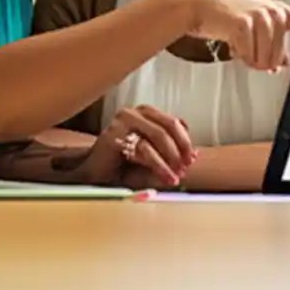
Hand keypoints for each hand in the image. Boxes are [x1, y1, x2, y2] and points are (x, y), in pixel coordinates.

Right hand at [77, 105, 198, 188]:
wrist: (94, 175)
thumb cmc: (123, 165)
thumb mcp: (153, 156)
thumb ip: (171, 151)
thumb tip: (195, 154)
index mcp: (145, 113)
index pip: (173, 122)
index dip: (186, 141)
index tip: (193, 158)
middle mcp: (134, 112)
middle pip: (168, 126)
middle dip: (181, 149)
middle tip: (186, 168)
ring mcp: (122, 121)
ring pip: (157, 137)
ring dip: (171, 160)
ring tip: (176, 177)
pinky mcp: (114, 136)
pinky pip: (143, 149)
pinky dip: (159, 165)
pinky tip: (166, 176)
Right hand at [185, 0, 289, 70]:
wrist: (200, 4)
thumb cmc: (229, 18)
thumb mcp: (257, 30)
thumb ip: (273, 46)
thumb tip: (278, 67)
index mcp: (285, 13)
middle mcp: (277, 12)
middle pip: (279, 60)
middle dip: (261, 60)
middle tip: (245, 43)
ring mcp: (263, 16)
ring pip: (265, 61)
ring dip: (248, 58)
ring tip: (237, 39)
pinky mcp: (245, 24)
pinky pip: (249, 57)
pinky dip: (238, 55)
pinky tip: (230, 38)